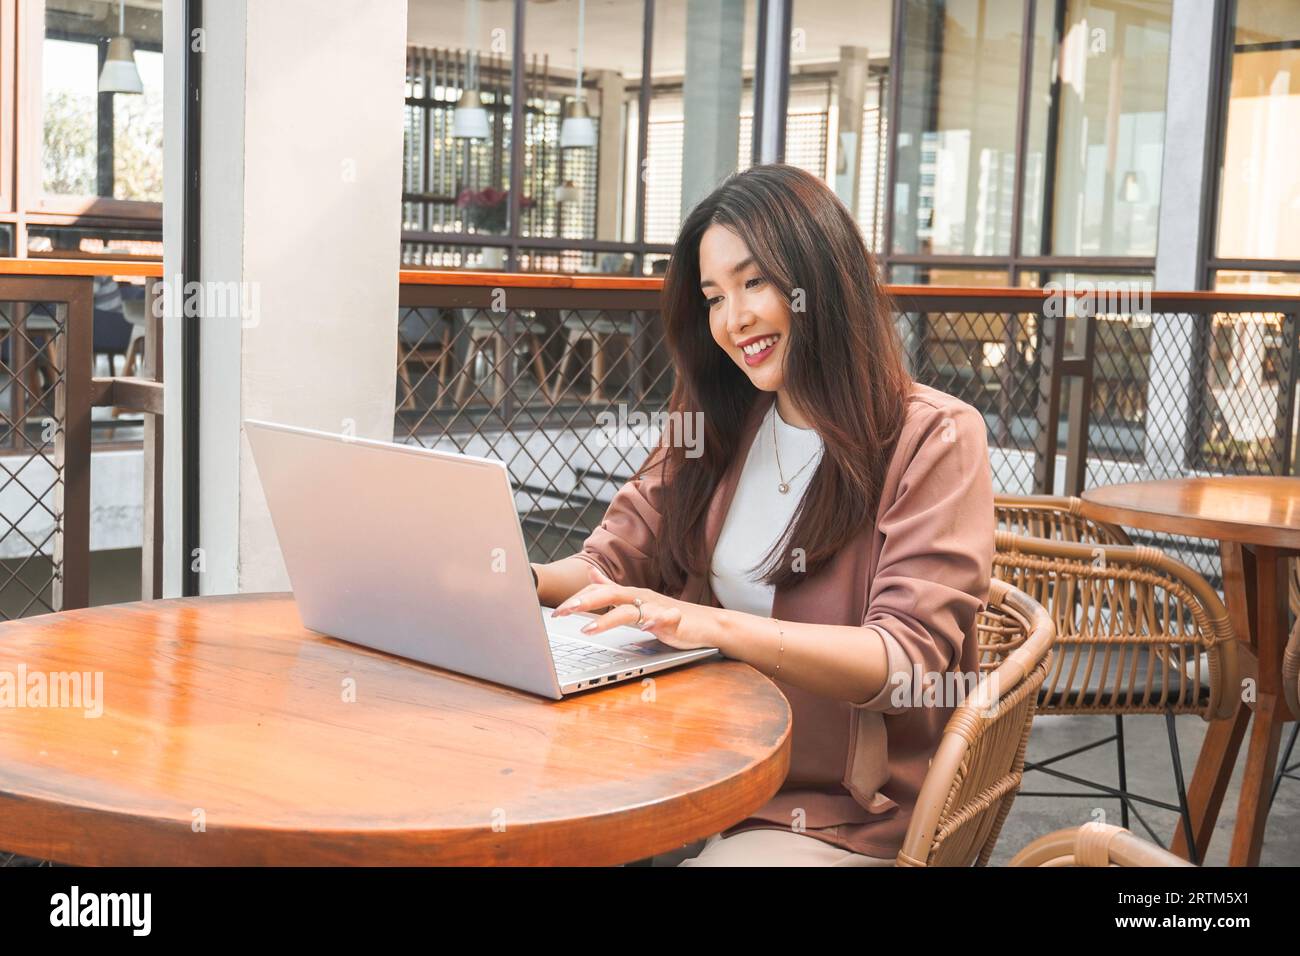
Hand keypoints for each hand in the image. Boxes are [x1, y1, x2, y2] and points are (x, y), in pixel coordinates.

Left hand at [551, 564, 721, 650]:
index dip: (577, 599)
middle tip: (561, 613)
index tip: (555, 610)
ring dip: (608, 618)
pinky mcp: (676, 619)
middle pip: (609, 596)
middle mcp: (641, 598)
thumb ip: (612, 589)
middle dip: (584, 603)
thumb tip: (591, 575)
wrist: (708, 624)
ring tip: (589, 628)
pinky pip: (665, 618)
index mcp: (630, 595)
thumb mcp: (635, 602)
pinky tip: (646, 627)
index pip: (599, 593)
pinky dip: (656, 621)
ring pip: (630, 610)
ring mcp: (658, 608)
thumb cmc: (669, 614)